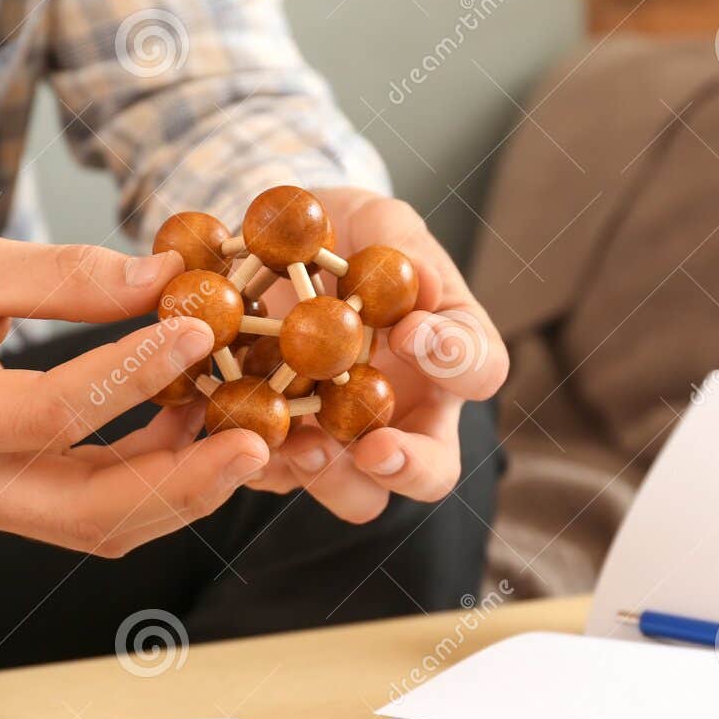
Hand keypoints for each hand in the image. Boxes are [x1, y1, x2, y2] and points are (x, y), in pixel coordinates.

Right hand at [0, 224, 269, 555]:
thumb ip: (60, 277)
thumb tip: (165, 278)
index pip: (55, 412)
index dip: (135, 374)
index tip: (200, 327)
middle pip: (93, 510)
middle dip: (186, 481)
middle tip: (258, 439)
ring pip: (103, 523)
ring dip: (181, 485)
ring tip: (242, 426)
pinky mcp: (9, 501)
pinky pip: (94, 507)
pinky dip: (152, 476)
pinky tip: (194, 422)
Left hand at [247, 189, 508, 521]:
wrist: (280, 252)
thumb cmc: (351, 237)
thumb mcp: (378, 222)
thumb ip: (401, 246)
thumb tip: (423, 285)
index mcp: (447, 357)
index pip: (480, 370)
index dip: (455, 361)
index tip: (410, 331)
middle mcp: (409, 414)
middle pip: (432, 471)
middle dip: (407, 466)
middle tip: (374, 447)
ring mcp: (349, 440)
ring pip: (359, 495)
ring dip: (331, 480)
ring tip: (301, 448)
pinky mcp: (289, 449)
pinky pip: (279, 477)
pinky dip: (260, 462)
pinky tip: (238, 436)